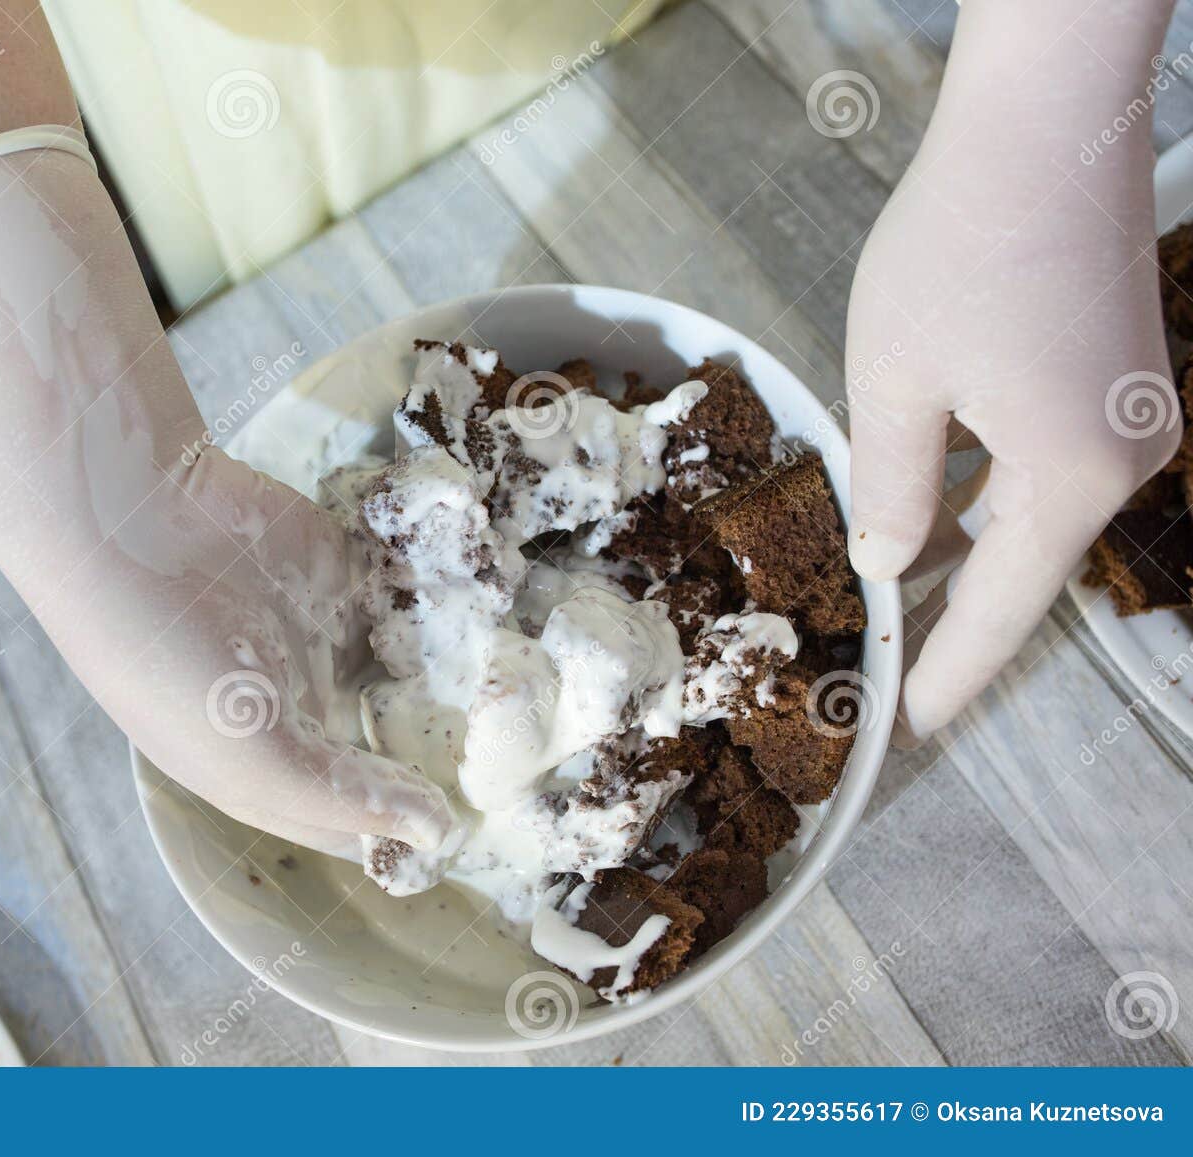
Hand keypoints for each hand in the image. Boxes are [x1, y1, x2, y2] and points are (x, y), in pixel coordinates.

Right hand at [0, 151, 454, 858]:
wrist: (133, 522)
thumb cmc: (174, 665)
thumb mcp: (255, 760)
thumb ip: (350, 800)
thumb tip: (438, 836)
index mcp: (268, 774)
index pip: (357, 819)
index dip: (411, 828)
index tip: (480, 827)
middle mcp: (299, 711)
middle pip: (393, 742)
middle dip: (448, 748)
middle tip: (522, 753)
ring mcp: (323, 638)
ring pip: (411, 669)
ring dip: (458, 675)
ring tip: (528, 681)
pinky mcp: (342, 573)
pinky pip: (409, 596)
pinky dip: (444, 600)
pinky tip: (493, 608)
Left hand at [845, 0, 1178, 742]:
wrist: (1047, 126)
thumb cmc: (961, 248)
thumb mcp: (894, 381)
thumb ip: (895, 487)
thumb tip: (891, 562)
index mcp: (1073, 478)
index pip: (1001, 610)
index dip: (952, 672)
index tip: (913, 725)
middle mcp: (1125, 460)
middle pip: (1026, 569)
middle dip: (957, 618)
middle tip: (899, 676)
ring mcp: (1133, 419)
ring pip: (1035, 516)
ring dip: (972, 554)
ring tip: (907, 603)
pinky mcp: (1121, 381)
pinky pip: (1049, 469)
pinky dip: (994, 499)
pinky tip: (942, 514)